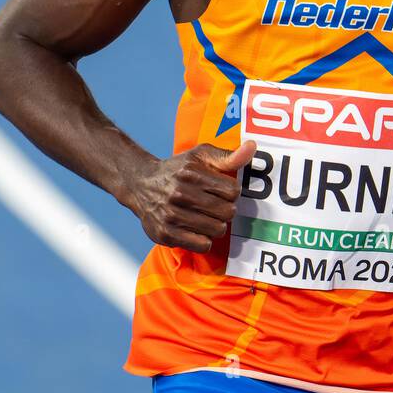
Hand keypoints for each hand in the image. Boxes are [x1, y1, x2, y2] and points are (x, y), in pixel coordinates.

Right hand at [126, 139, 256, 251]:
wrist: (140, 184)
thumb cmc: (177, 169)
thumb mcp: (200, 156)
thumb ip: (227, 155)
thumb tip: (253, 147)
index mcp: (191, 174)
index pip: (233, 191)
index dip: (232, 192)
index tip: (222, 191)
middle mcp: (179, 194)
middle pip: (227, 212)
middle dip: (226, 210)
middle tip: (215, 206)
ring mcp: (171, 216)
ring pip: (217, 230)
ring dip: (216, 225)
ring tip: (205, 216)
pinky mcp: (165, 234)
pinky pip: (202, 245)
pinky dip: (204, 239)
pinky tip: (196, 228)